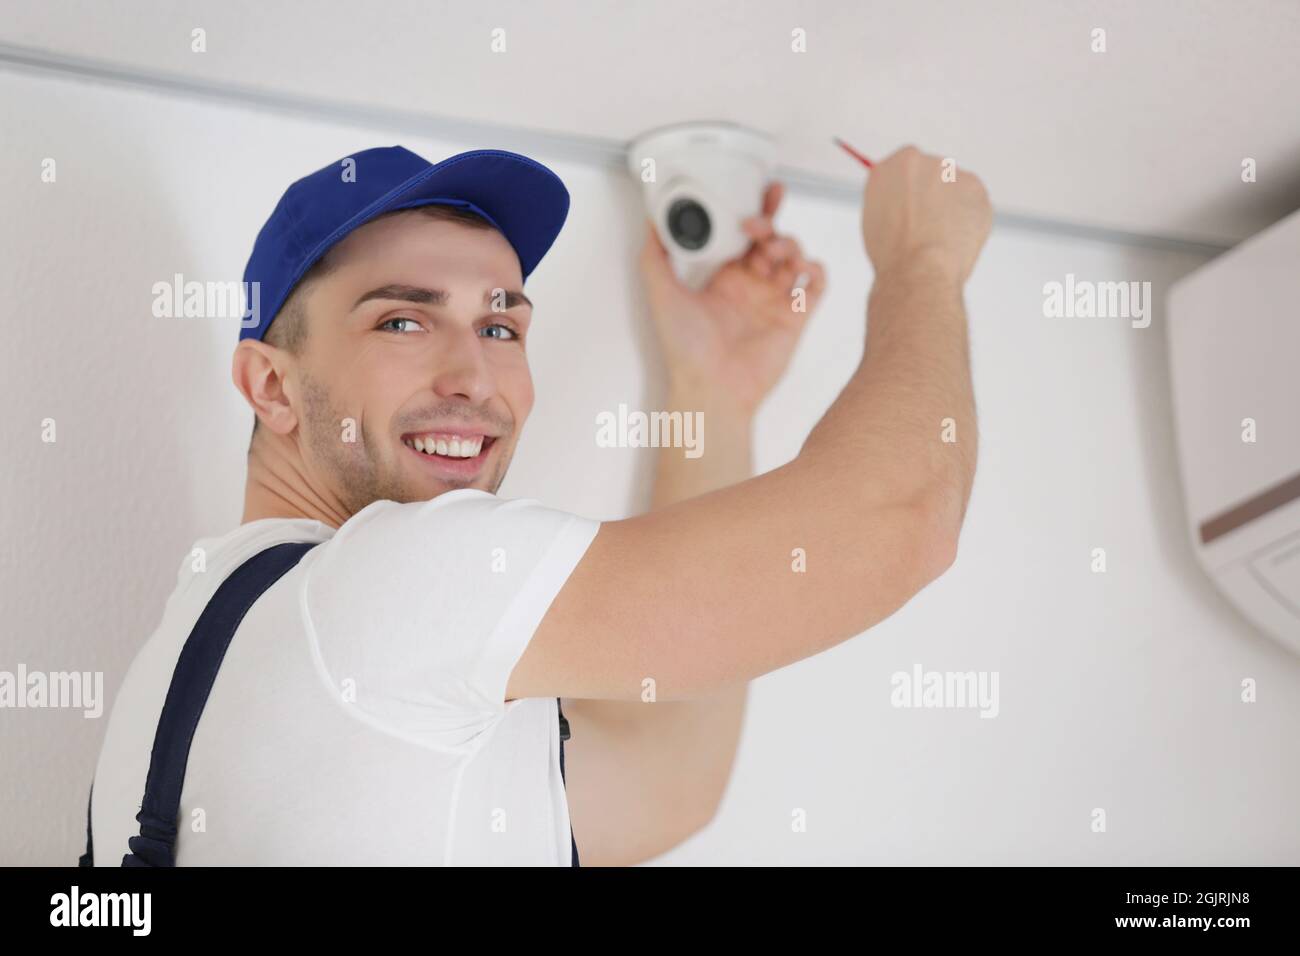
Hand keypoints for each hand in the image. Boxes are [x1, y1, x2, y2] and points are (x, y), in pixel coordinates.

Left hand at [638, 182, 826, 415]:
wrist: (710, 386)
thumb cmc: (686, 349)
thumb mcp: (661, 292)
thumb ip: (655, 254)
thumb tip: (654, 219)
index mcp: (726, 279)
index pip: (745, 237)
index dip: (755, 211)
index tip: (756, 192)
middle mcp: (753, 287)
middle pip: (773, 241)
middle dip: (772, 221)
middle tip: (762, 216)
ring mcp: (776, 302)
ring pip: (795, 257)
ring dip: (788, 244)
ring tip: (771, 249)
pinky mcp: (795, 319)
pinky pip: (817, 287)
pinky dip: (816, 269)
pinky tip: (803, 266)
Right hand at [860, 146, 991, 285]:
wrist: (919, 267)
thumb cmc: (893, 252)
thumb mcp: (876, 218)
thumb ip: (892, 199)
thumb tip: (904, 201)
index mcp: (894, 165)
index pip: (904, 171)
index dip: (908, 194)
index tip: (909, 210)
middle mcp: (923, 160)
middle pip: (931, 175)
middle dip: (931, 197)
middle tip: (925, 228)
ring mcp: (951, 172)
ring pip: (954, 189)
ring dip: (951, 208)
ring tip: (938, 238)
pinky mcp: (976, 188)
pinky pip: (973, 203)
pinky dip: (969, 219)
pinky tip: (955, 238)